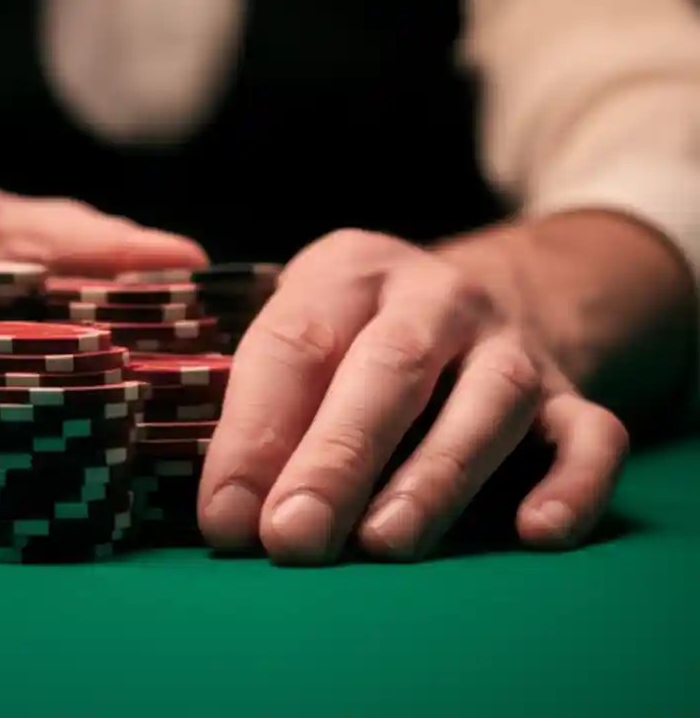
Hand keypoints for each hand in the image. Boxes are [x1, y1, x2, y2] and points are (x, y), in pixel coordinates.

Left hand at [197, 228, 629, 563]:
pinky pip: (591, 437)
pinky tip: (535, 533)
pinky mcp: (573, 394)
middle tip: (294, 537)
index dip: (254, 433)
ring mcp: (512, 344)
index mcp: (348, 273)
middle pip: (390, 370)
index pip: (294, 343)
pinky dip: (572, 485)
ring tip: (385, 544)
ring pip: (490, 402)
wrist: (479, 297)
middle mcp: (436, 297)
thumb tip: (227, 513)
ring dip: (436, 477)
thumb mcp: (300, 334)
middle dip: (337, 459)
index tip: (227, 518)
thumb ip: (259, 403)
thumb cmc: (355, 338)